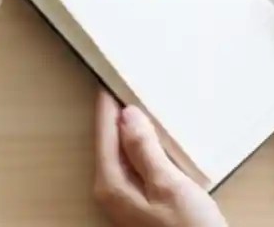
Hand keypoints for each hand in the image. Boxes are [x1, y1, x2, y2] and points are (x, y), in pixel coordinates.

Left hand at [93, 91, 226, 226]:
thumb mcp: (169, 185)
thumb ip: (145, 149)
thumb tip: (127, 115)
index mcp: (111, 183)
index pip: (105, 131)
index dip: (109, 101)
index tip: (112, 73)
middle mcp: (111, 189)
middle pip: (110, 139)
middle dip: (119, 112)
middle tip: (127, 80)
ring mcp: (125, 197)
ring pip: (123, 151)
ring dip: (133, 128)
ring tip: (142, 101)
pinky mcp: (140, 201)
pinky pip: (136, 163)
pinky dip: (144, 146)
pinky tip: (156, 137)